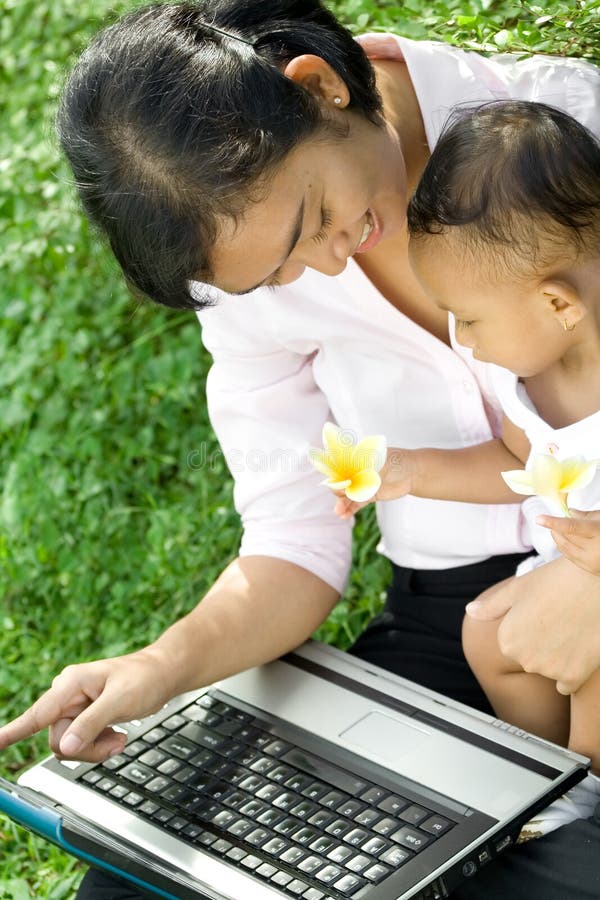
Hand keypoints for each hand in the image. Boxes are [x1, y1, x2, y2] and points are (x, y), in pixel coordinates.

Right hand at [0, 648, 174, 761]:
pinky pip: (81, 743)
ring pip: (70, 745)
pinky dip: (99, 745)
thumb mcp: (120, 701)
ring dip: (96, 748)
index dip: (12, 732)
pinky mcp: (84, 718)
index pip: (36, 714)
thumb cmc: (145, 678)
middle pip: (59, 739)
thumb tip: (65, 748)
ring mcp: (75, 707)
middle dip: (87, 748)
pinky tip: (116, 735)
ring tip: (120, 737)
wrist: (163, 674)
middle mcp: (67, 695)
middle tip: (116, 743)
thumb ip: (91, 724)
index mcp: (70, 684)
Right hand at [335, 448, 415, 518]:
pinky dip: (349, 510)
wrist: (411, 473)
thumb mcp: (378, 461)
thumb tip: (350, 476)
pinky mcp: (367, 497)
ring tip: (339, 511)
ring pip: (347, 496)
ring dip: (341, 503)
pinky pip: (355, 504)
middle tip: (342, 494)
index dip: (335, 474)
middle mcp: (355, 473)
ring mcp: (361, 485)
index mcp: (355, 460)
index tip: (338, 481)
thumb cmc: (395, 461)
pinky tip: (343, 515)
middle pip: (341, 483)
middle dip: (338, 490)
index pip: (339, 466)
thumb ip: (363, 469)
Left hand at [465, 555, 599, 693]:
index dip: (529, 627)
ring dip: (558, 658)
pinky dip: (571, 673)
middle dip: (542, 644)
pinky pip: (567, 684)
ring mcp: (549, 670)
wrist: (594, 582)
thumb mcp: (517, 589)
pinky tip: (578, 652)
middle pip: (531, 658)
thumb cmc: (556, 581)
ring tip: (571, 629)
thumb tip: (471, 611)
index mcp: (507, 640)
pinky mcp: (574, 676)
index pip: (514, 642)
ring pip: (549, 670)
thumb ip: (492, 606)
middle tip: (559, 619)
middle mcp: (524, 659)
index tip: (543, 613)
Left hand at [537, 508, 599, 574]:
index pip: (571, 527)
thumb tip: (570, 512)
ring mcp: (592, 562)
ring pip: (564, 548)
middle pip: (565, 537)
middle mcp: (595, 549)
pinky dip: (564, 547)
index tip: (539, 518)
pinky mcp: (590, 569)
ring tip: (557, 529)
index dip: (554, 522)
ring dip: (557, 537)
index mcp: (599, 533)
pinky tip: (566, 540)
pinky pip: (570, 556)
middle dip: (555, 527)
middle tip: (551, 520)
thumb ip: (588, 515)